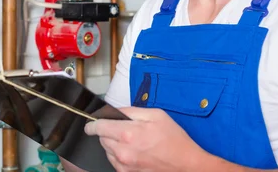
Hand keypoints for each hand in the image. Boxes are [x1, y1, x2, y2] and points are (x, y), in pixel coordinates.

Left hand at [84, 107, 210, 171]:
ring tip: (131, 141)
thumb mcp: (155, 115)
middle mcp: (122, 152)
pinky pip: (114, 161)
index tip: (91, 123)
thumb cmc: (174, 139)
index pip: (98, 127)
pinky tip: (133, 151)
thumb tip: (113, 111)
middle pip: (101, 138)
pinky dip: (118, 155)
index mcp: (128, 134)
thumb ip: (130, 111)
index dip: (92, 123)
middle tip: (123, 129)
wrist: (186, 165)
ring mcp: (124, 166)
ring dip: (112, 144)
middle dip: (107, 131)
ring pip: (107, 150)